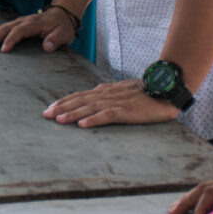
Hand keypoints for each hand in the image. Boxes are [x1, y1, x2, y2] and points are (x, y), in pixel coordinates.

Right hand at [0, 7, 75, 51]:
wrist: (61, 14)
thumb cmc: (62, 26)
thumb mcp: (64, 34)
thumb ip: (56, 39)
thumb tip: (46, 46)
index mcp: (34, 23)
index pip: (19, 31)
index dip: (10, 40)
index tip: (3, 50)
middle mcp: (23, 21)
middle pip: (5, 28)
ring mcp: (18, 21)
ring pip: (1, 27)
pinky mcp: (16, 24)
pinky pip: (1, 28)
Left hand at [42, 79, 179, 127]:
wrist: (166, 89)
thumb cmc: (144, 92)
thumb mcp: (121, 91)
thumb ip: (106, 94)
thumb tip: (90, 97)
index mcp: (104, 91)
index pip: (79, 95)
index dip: (64, 101)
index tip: (50, 108)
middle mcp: (107, 95)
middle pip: (80, 100)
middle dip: (62, 107)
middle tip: (46, 115)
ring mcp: (116, 102)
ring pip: (90, 107)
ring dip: (73, 113)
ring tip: (59, 120)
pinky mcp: (127, 111)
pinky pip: (107, 115)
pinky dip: (94, 119)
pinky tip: (83, 124)